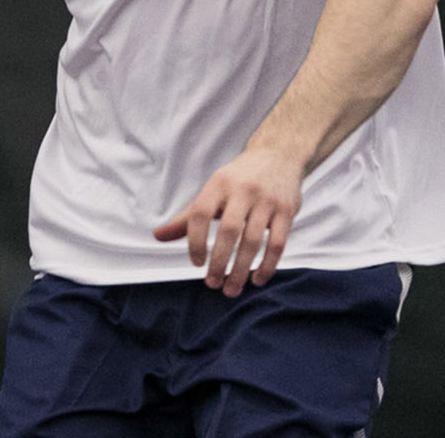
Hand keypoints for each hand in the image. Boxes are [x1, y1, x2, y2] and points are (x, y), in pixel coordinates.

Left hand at [153, 147, 304, 296]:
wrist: (278, 155)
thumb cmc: (238, 180)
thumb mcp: (212, 191)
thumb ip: (187, 217)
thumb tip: (157, 236)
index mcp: (218, 184)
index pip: (199, 213)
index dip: (194, 241)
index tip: (196, 263)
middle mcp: (243, 190)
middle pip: (228, 231)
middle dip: (219, 262)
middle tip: (212, 284)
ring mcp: (267, 200)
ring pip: (253, 241)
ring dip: (241, 270)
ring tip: (231, 289)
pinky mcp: (287, 211)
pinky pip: (277, 244)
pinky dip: (267, 266)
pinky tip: (256, 280)